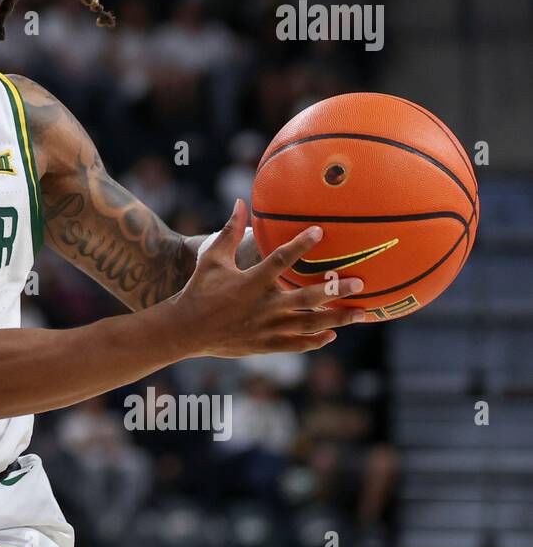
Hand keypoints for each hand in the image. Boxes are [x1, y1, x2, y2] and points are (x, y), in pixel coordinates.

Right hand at [173, 199, 364, 356]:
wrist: (185, 329)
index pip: (281, 259)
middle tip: (359, 282)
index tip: (320, 231)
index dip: (301, 244)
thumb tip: (240, 202)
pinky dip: (315, 341)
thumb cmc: (199, 290)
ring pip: (310, 324)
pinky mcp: (265, 345)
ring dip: (337, 318)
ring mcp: (267, 328)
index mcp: (252, 282)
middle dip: (335, 290)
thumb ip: (229, 231)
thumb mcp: (213, 259)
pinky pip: (297, 345)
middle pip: (308, 298)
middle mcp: (264, 306)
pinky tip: (331, 334)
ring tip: (361, 312)